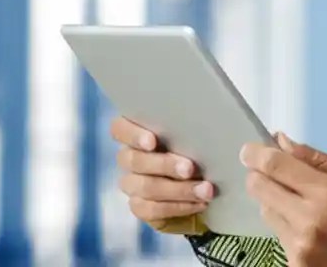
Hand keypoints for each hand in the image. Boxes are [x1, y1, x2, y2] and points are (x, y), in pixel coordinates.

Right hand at [110, 117, 215, 234]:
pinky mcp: (140, 207)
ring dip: (177, 189)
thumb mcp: (196, 137)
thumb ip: (191, 128)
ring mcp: (131, 183)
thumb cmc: (199, 152)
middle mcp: (128, 157)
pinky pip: (151, 209)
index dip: (133, 134)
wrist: (204, 187)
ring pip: (144, 187)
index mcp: (136, 133)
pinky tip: (198, 203)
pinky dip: (178, 206)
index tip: (153, 141)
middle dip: (164, 164)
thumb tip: (207, 116)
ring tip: (205, 190)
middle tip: (190, 168)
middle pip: (133, 160)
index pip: (119, 128)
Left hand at [240, 133, 326, 266]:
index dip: (255, 154)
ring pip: (266, 211)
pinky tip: (309, 229)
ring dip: (275, 202)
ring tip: (301, 205)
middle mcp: (308, 221)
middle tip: (273, 174)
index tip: (249, 150)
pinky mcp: (297, 266)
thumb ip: (316, 158)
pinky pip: (277, 236)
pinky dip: (286, 227)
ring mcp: (300, 247)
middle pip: (259, 187)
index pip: (274, 165)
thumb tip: (280, 140)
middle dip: (261, 176)